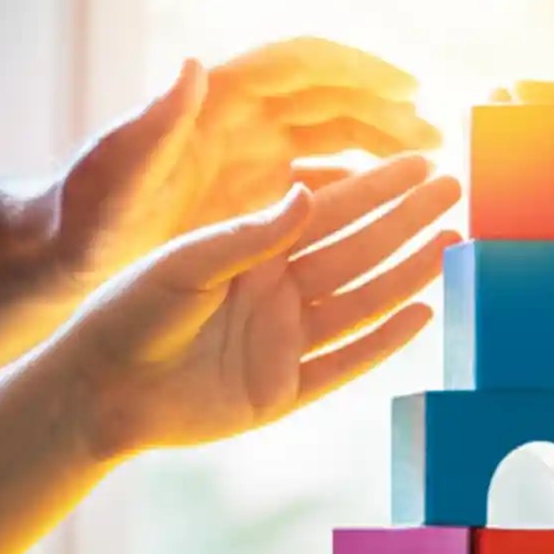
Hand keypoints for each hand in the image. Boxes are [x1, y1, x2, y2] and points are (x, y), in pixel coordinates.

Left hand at [51, 155, 460, 457]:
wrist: (99, 390)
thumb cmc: (129, 313)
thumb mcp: (187, 263)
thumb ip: (250, 234)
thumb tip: (308, 191)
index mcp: (252, 251)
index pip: (326, 212)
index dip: (374, 187)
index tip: (419, 163)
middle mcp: (276, 292)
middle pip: (355, 252)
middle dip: (405, 222)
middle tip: (454, 193)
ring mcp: (283, 342)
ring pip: (360, 303)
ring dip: (407, 275)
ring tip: (454, 245)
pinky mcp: (283, 391)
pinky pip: (344, 364)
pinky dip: (382, 343)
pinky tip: (423, 315)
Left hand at [54, 37, 440, 289]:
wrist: (68, 255)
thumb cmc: (83, 212)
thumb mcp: (115, 169)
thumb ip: (155, 120)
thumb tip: (195, 63)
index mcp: (219, 101)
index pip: (302, 65)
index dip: (360, 69)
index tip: (410, 86)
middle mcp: (244, 123)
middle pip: (332, 103)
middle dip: (388, 114)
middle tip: (438, 141)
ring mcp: (252, 162)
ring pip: (333, 143)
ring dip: (381, 152)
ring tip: (429, 170)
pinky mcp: (253, 201)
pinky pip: (318, 188)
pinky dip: (356, 192)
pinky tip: (387, 213)